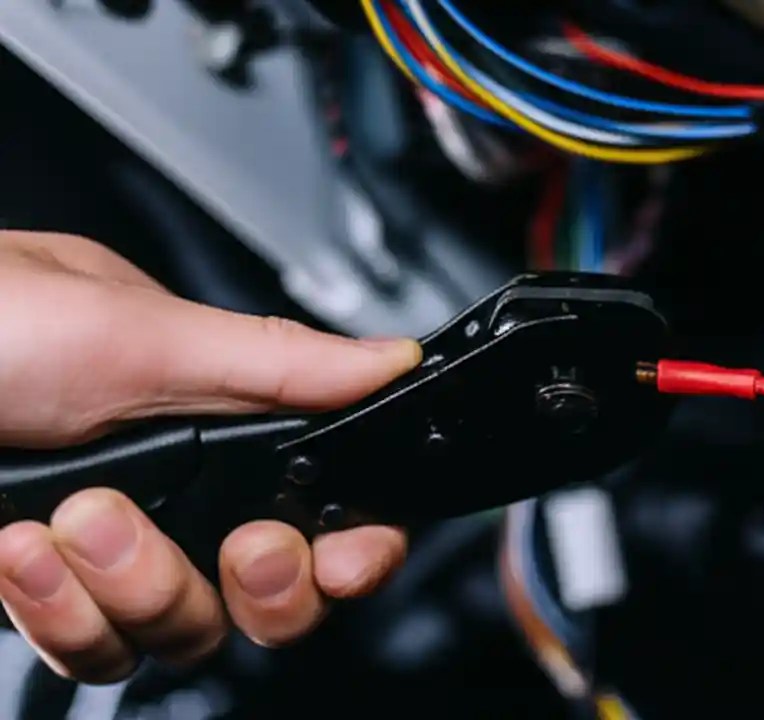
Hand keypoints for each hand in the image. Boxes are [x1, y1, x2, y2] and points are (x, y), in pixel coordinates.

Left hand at [0, 231, 422, 682]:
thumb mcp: (132, 334)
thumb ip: (274, 363)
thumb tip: (389, 360)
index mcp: (211, 406)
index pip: (321, 492)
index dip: (349, 541)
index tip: (341, 561)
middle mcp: (170, 479)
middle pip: (265, 588)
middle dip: (250, 581)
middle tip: (235, 551)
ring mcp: (103, 543)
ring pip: (178, 630)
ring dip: (129, 584)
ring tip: (73, 518)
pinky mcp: (36, 592)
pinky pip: (90, 647)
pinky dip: (56, 609)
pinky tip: (14, 551)